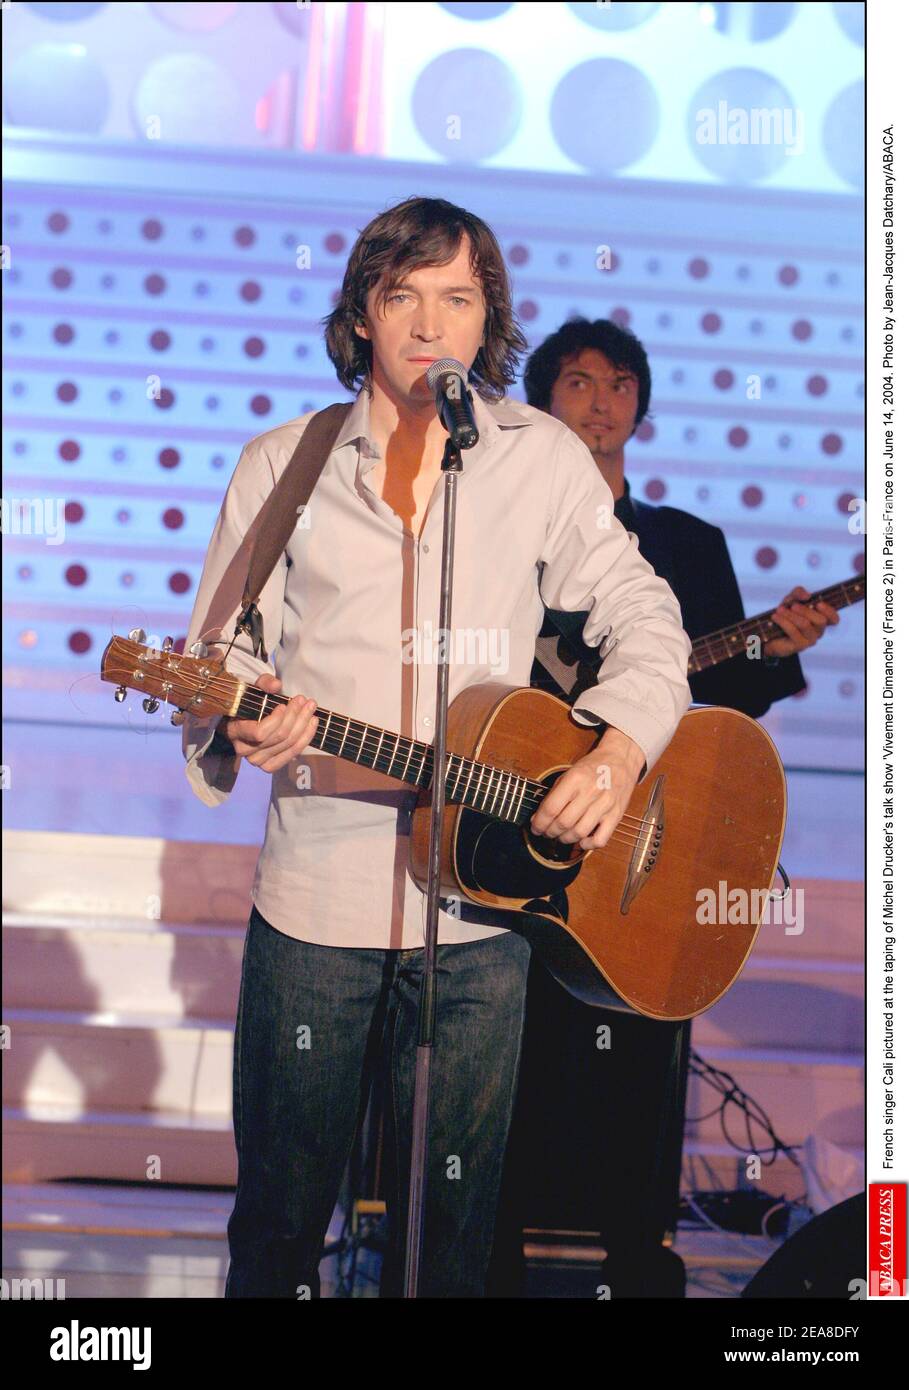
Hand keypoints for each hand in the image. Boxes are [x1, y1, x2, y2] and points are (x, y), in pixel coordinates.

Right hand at [222, 673, 318, 773]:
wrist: (246, 721)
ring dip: (304, 724)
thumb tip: (276, 684)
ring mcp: (258, 761)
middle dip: (295, 716)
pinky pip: (293, 753)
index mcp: (235, 732)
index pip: (259, 733)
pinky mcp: (271, 765)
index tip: (282, 705)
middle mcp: (245, 750)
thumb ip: (263, 683)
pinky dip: (306, 737)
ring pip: (288, 744)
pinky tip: (312, 722)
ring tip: (311, 707)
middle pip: (279, 737)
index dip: (275, 720)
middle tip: (304, 700)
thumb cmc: (249, 704)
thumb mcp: (254, 689)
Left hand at [530, 726, 644, 851]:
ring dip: (565, 839)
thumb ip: (554, 794)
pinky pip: (600, 839)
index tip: (535, 827)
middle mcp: (591, 792)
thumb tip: (539, 817)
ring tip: (560, 836)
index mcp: (575, 779)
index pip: (551, 808)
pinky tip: (581, 841)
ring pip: (579, 833)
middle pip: (563, 823)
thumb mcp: (569, 772)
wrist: (621, 759)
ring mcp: (605, 805)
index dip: (539, 822)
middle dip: (550, 832)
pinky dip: (588, 845)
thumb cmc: (592, 766)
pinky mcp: (616, 815)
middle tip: (546, 833)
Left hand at [765, 585, 838, 657]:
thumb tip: (807, 595)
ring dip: (791, 615)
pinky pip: (793, 631)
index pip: (834, 619)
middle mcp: (818, 631)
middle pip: (820, 620)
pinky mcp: (799, 646)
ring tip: (779, 609)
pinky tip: (776, 617)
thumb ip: (799, 593)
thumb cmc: (786, 614)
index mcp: (821, 619)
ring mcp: (810, 640)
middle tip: (793, 606)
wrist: (770, 632)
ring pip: (805, 625)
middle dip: (806, 611)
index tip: (819, 604)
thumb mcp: (791, 600)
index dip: (830, 612)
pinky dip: (783, 622)